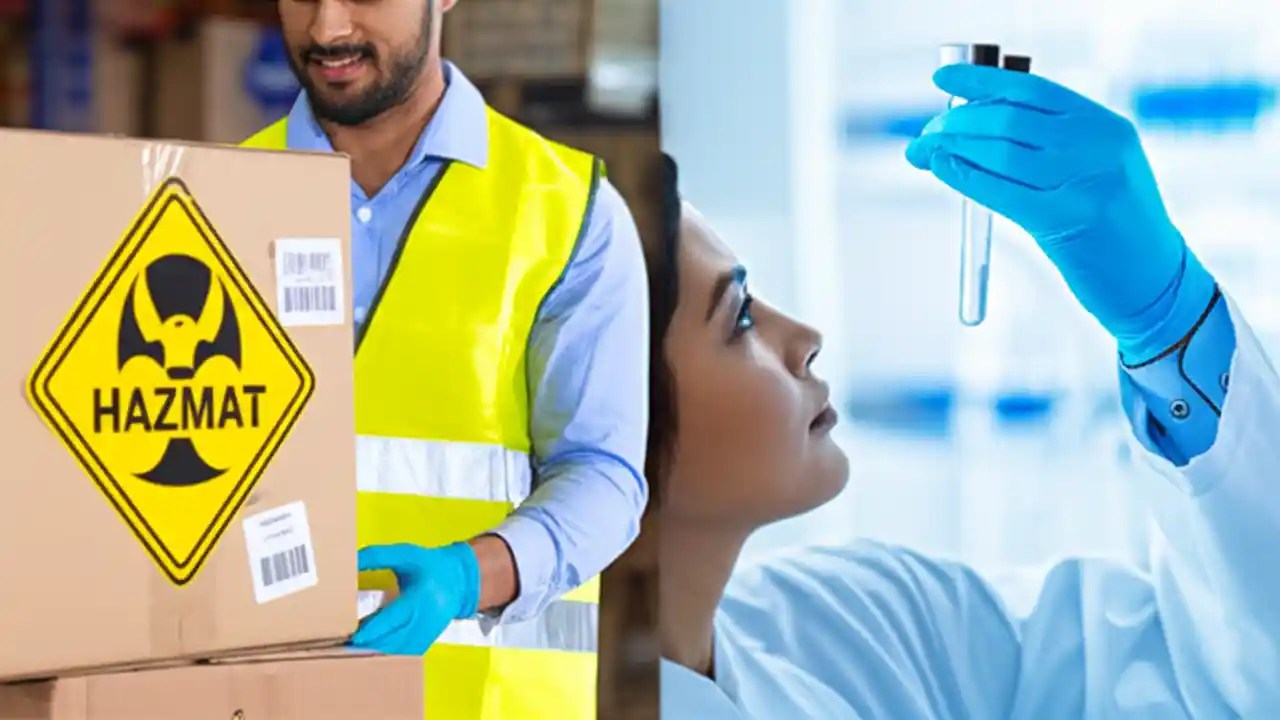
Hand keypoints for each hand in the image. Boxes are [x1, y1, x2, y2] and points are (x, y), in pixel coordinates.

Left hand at [350, 542, 480, 654]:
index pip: (395, 617)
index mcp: (422, 596)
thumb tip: (350, 561)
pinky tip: (370, 655)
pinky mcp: (427, 641)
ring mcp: (428, 633)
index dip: (374, 628)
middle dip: (369, 646)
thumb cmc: (429, 565)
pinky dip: (387, 656)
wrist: (460, 579)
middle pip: (395, 639)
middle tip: (343, 649)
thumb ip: (378, 556)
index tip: (354, 637)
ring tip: (351, 654)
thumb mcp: (405, 553)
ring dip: (377, 654)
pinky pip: (405, 654)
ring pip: (399, 651)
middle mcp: (427, 618)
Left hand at [906, 64, 1215, 361]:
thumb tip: (973, 123)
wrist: (1153, 279)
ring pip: (1000, 152)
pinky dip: (964, 176)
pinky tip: (941, 167)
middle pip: (1008, 119)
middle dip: (956, 123)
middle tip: (925, 134)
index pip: (1031, 90)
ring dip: (952, 148)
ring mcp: (1085, 181)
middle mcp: (1098, 145)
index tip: (945, 78)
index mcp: (1104, 125)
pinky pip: (1000, 191)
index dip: (982, 80)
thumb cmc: (1112, 225)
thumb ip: (1050, 143)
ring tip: (922, 151)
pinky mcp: (1066, 220)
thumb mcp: (1095, 168)